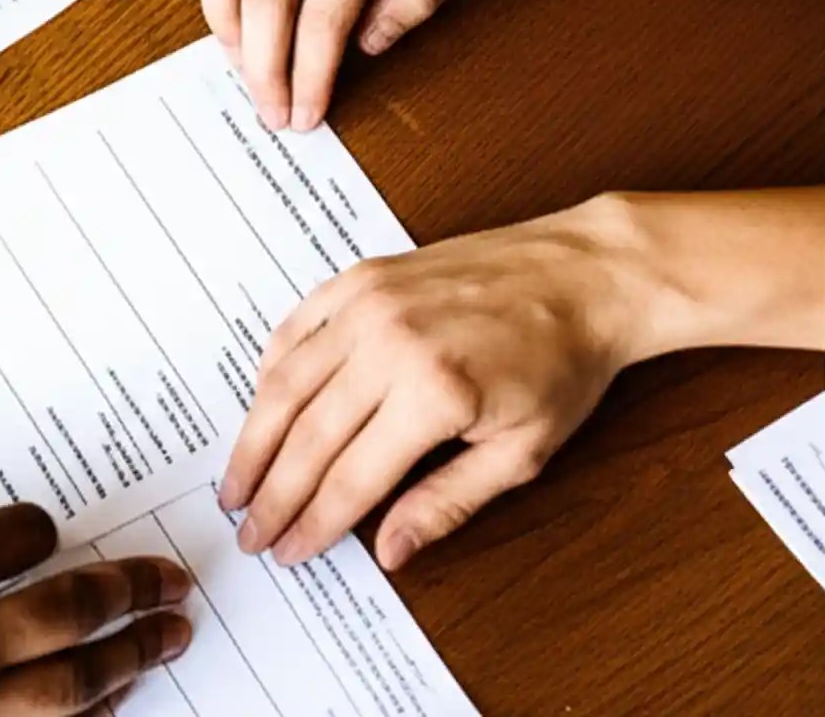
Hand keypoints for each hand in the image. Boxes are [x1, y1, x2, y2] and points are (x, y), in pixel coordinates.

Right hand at [202, 0, 445, 130]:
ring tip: (248, 78)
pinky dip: (221, 9)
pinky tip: (234, 33)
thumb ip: (410, 1)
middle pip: (266, 13)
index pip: (321, 25)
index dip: (311, 78)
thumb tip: (372, 43)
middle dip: (264, 74)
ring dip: (233, 41)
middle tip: (272, 117)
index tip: (306, 119)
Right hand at [219, 196, 666, 568]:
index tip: (288, 551)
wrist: (588, 274)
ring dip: (253, 440)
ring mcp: (368, 304)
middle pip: (306, 437)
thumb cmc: (564, 360)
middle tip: (248, 531)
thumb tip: (389, 549)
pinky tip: (262, 405)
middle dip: (271, 494)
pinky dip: (270, 370)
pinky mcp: (361, 277)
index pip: (351, 479)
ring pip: (284, 384)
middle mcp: (389, 344)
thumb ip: (447, 503)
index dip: (312, 524)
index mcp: (435, 393)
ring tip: (236, 482)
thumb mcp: (522, 451)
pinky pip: (295, 327)